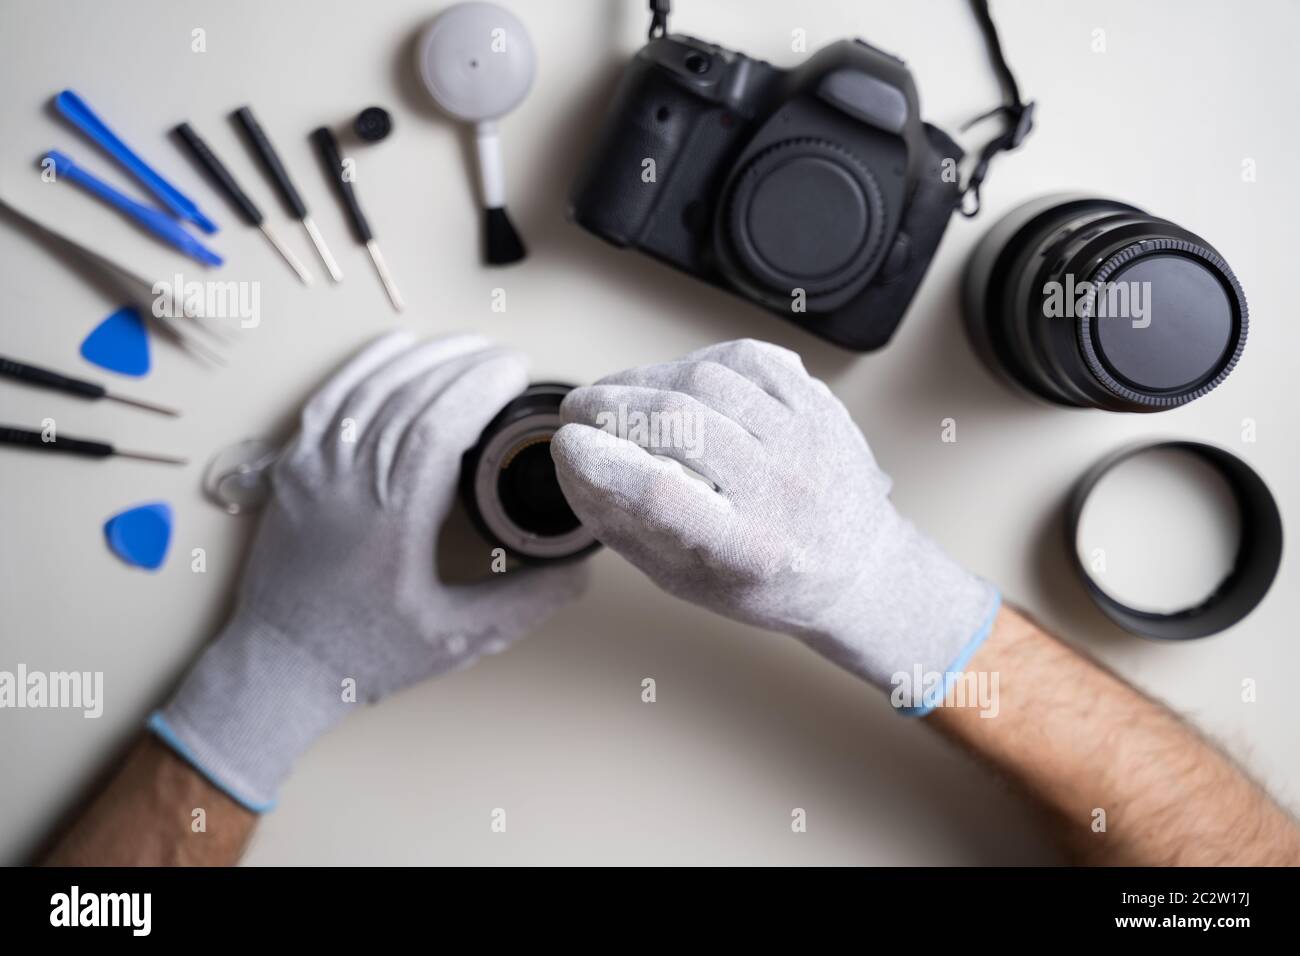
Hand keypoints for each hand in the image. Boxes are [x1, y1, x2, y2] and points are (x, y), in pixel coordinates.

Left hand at [150, 332, 586, 810]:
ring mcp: (314, 467)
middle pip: (411, 392)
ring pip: (372, 385)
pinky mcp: (293, 467)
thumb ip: (525, 602)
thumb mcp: (458, 638)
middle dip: (465, 362)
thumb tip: (580, 567)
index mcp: (393, 515)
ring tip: (469, 347)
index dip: (481, 383)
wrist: (278, 666)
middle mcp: (349, 479)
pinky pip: (332, 395)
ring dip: (424, 356)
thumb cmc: (366, 654)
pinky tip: (400, 348)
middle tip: (506, 358)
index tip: (517, 370)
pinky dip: (368, 363)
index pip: (439, 421)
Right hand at [551, 338, 996, 704]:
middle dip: (610, 406)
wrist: (861, 567)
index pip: (661, 493)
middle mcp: (784, 488)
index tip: (565, 445)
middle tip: (576, 410)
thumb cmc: (766, 582)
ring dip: (645, 379)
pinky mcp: (818, 401)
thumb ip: (624, 525)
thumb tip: (568, 464)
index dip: (600, 461)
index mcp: (749, 550)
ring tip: (620, 397)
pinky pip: (746, 357)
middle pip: (679, 422)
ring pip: (707, 378)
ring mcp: (807, 438)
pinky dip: (696, 361)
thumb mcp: (686, 580)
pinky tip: (677, 381)